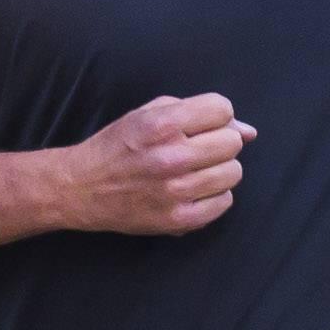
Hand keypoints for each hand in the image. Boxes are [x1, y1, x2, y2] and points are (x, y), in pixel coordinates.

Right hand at [52, 92, 249, 236]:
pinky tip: (193, 191)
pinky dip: (214, 196)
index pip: (223, 109)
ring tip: (195, 171)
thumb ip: (197, 114)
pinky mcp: (178, 219)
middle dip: (219, 142)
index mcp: (163, 124)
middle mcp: (172, 156)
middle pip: (232, 142)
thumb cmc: (116, 147)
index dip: (216, 116)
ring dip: (219, 170)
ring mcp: (176, 191)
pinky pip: (224, 203)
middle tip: (197, 150)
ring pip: (233, 173)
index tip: (202, 125)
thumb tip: (248, 130)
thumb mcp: (148, 114)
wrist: (81, 188)